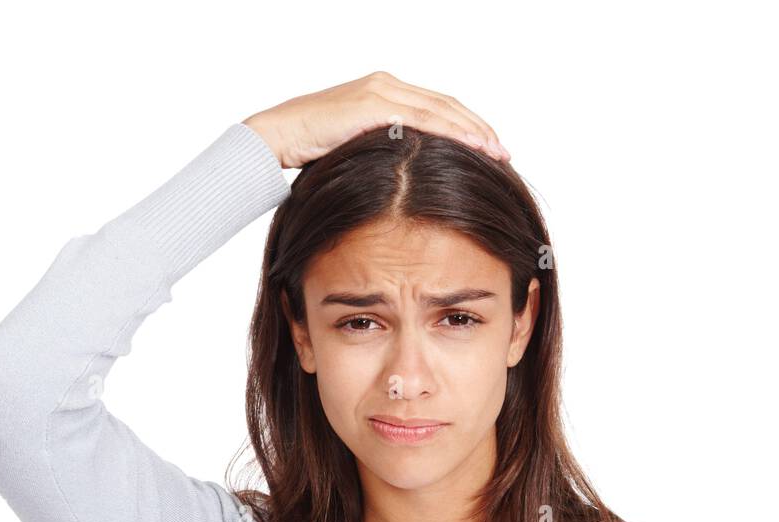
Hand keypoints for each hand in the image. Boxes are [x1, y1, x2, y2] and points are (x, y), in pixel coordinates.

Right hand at [243, 71, 509, 169]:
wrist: (275, 137)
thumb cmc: (308, 152)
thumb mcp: (354, 152)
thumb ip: (381, 154)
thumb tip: (404, 178)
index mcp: (383, 93)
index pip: (435, 108)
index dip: (465, 127)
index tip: (488, 148)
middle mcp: (386, 86)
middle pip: (445, 105)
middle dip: (477, 129)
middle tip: (503, 152)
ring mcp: (380, 92)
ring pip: (440, 110)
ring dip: (472, 131)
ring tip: (495, 152)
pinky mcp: (372, 105)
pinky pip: (422, 119)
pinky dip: (450, 131)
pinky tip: (470, 146)